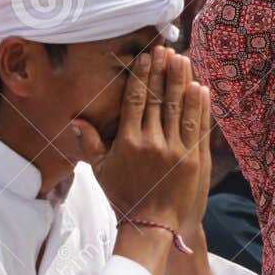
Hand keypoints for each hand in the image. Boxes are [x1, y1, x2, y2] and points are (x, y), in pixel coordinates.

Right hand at [95, 47, 206, 231]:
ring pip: (180, 108)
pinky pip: (198, 127)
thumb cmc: (125, 197)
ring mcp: (177, 151)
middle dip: (162, 71)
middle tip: (166, 48)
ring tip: (183, 59)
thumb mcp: (101, 172)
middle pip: (159, 99)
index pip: (136, 101)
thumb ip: (90, 144)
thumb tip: (74, 121)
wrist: (155, 226)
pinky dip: (200, 106)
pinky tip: (200, 87)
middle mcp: (154, 143)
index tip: (145, 57)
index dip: (141, 76)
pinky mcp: (196, 160)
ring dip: (182, 81)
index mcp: (129, 143)